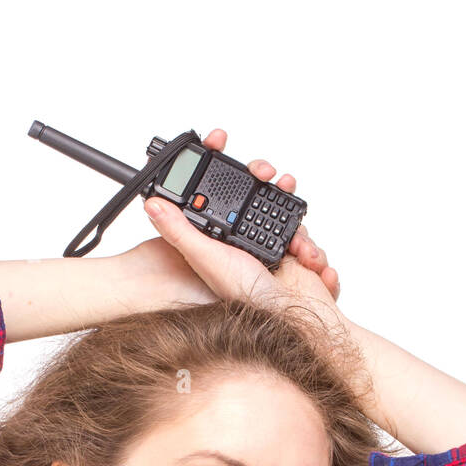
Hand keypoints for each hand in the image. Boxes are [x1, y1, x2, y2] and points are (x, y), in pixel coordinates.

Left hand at [122, 128, 341, 312]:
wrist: (296, 325)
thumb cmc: (250, 300)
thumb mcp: (208, 259)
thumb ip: (180, 231)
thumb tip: (152, 205)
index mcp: (224, 243)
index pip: (220, 197)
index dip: (219, 167)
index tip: (219, 141)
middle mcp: (249, 246)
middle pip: (258, 197)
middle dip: (270, 185)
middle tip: (272, 176)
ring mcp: (277, 251)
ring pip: (287, 215)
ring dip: (296, 221)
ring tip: (297, 243)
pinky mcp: (301, 260)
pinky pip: (309, 239)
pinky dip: (313, 250)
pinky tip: (308, 263)